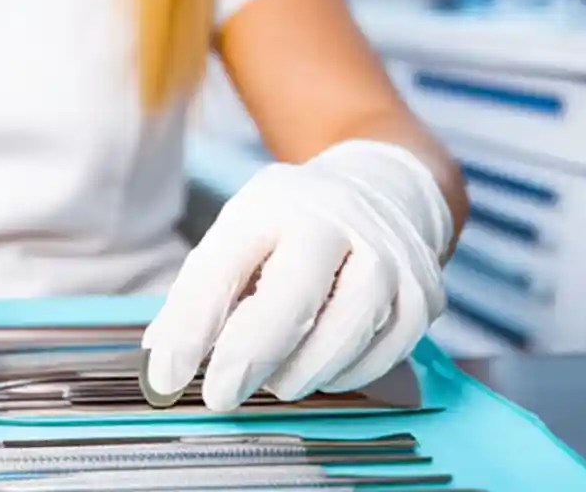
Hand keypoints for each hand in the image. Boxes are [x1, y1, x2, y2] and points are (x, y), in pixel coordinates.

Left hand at [143, 141, 451, 409]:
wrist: (383, 189)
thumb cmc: (291, 225)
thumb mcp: (237, 238)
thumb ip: (199, 297)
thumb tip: (162, 364)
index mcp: (269, 203)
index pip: (222, 268)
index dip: (191, 328)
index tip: (166, 376)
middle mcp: (332, 220)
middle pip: (292, 297)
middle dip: (250, 356)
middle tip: (220, 396)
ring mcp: (387, 253)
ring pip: (347, 327)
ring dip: (302, 370)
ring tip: (275, 383)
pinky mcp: (424, 290)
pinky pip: (386, 349)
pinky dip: (348, 372)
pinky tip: (320, 371)